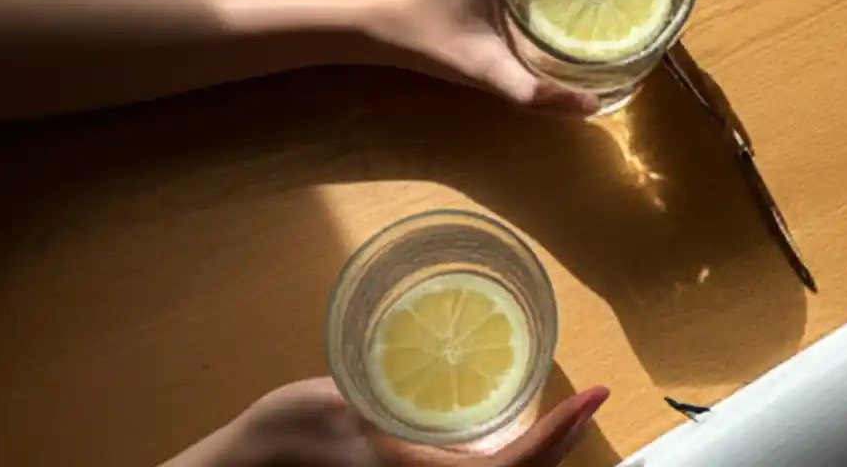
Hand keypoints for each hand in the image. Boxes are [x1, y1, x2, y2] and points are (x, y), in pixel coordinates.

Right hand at [162, 377, 609, 466]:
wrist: (253, 460)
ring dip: (542, 454)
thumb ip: (387, 402)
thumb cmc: (293, 429)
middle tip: (591, 401)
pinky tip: (519, 431)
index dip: (559, 436)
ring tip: (570, 416)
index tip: (593, 396)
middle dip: (562, 445)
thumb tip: (442, 386)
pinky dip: (514, 459)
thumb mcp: (343, 404)